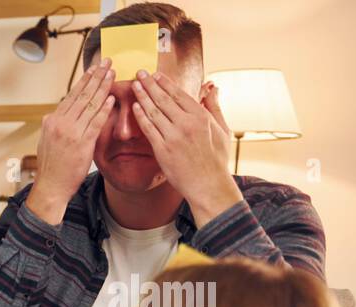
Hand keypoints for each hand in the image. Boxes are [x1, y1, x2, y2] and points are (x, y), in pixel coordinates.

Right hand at [26, 59, 115, 223]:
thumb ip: (51, 127)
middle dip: (96, 77)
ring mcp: (71, 133)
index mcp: (52, 121)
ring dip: (103, 88)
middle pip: (81, 95)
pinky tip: (112, 99)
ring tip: (112, 74)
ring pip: (90, 105)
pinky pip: (95, 123)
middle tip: (107, 62)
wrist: (50, 187)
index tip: (93, 69)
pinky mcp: (82, 144)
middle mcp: (60, 124)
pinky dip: (104, 110)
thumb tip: (51, 115)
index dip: (84, 81)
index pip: (71, 96)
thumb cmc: (51, 167)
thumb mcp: (45, 142)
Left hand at [130, 73, 239, 225]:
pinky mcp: (163, 150)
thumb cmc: (216, 159)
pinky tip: (135, 107)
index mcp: (201, 117)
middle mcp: (187, 124)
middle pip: (164, 99)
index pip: (180, 94)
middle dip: (151, 84)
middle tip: (140, 73)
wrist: (208, 185)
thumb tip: (212, 87)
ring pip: (154, 112)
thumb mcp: (222, 129)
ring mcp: (173, 137)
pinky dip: (141, 117)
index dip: (166, 83)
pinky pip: (149, 130)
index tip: (156, 74)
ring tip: (134, 85)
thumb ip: (214, 107)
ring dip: (143, 97)